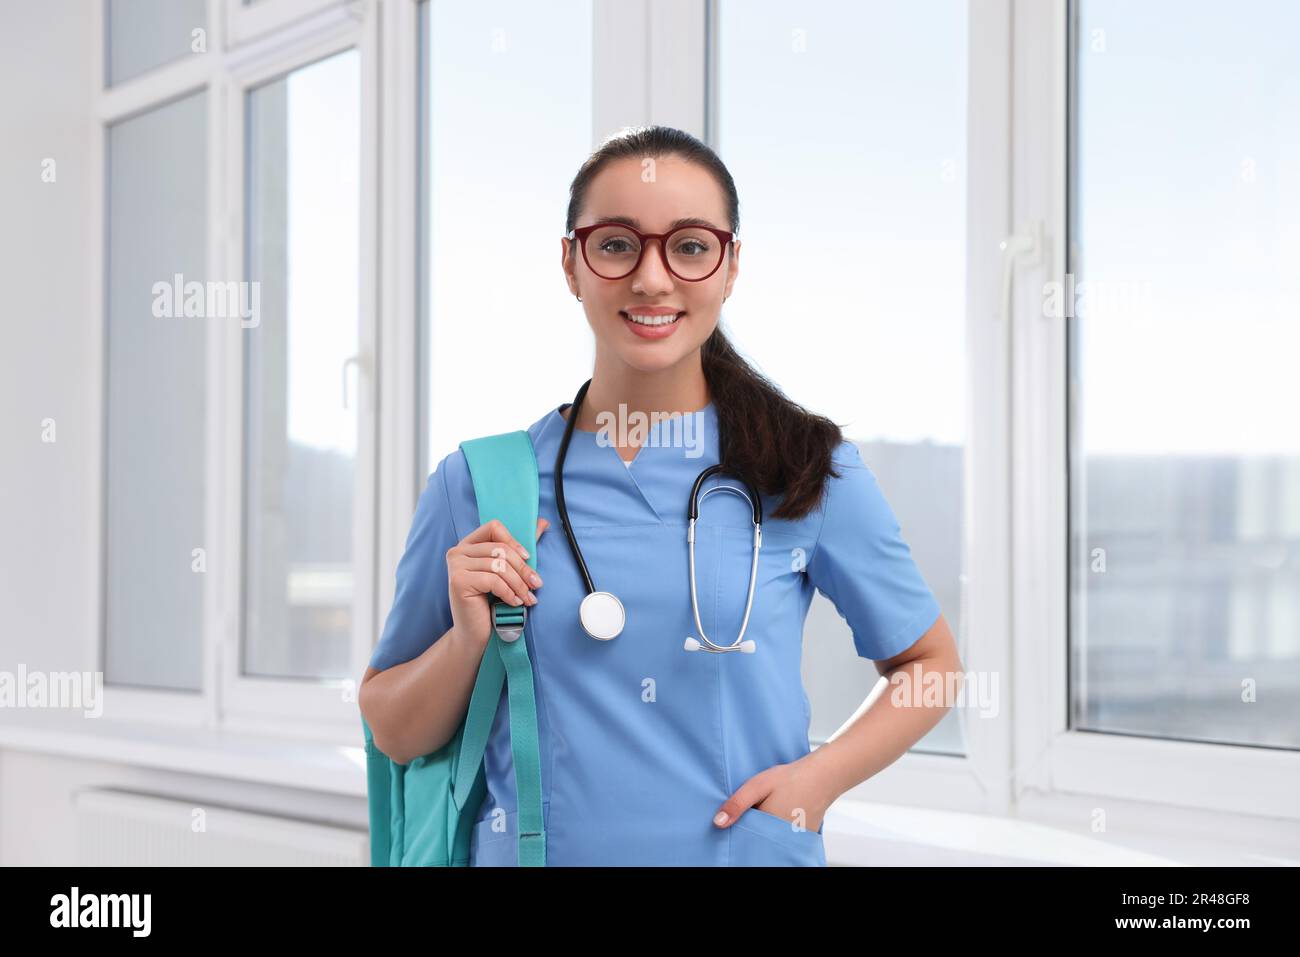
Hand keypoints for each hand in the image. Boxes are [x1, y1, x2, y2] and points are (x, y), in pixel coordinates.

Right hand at [446, 517, 548, 645]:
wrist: (474, 632)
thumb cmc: (490, 602)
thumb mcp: (507, 572)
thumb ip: (520, 548)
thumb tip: (543, 523)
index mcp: (468, 544)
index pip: (494, 527)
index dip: (513, 541)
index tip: (528, 558)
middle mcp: (458, 551)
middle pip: (500, 549)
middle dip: (523, 569)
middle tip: (537, 585)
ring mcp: (456, 565)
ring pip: (499, 566)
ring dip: (519, 584)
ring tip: (528, 598)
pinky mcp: (458, 581)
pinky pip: (493, 580)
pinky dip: (509, 592)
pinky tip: (514, 603)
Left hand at [712, 757, 831, 833]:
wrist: (822, 776)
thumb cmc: (791, 778)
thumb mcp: (757, 786)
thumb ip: (737, 804)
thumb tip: (717, 823)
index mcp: (768, 828)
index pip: (746, 839)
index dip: (739, 831)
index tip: (738, 821)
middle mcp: (782, 838)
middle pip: (759, 841)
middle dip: (752, 831)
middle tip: (757, 810)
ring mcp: (795, 840)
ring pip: (771, 841)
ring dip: (766, 831)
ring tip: (769, 810)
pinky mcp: (804, 838)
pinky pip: (785, 839)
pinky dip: (779, 830)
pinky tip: (780, 814)